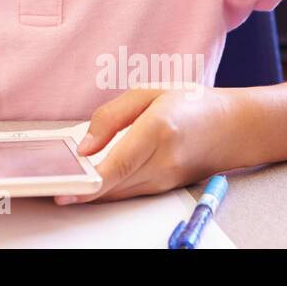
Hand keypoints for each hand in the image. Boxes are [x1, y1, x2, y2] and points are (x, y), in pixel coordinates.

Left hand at [57, 87, 235, 203]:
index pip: (119, 164)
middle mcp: (164, 160)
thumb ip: (110, 117)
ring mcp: (168, 178)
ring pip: (121, 193)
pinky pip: (131, 193)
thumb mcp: (148, 92)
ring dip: (92, 193)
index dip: (90, 181)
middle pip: (115, 184)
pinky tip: (90, 185)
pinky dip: (109, 190)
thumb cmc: (192, 104)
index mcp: (158, 129)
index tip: (65, 188)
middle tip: (51, 185)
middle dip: (81, 189)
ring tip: (64, 184)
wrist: (235, 128)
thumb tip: (84, 146)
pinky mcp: (167, 187)